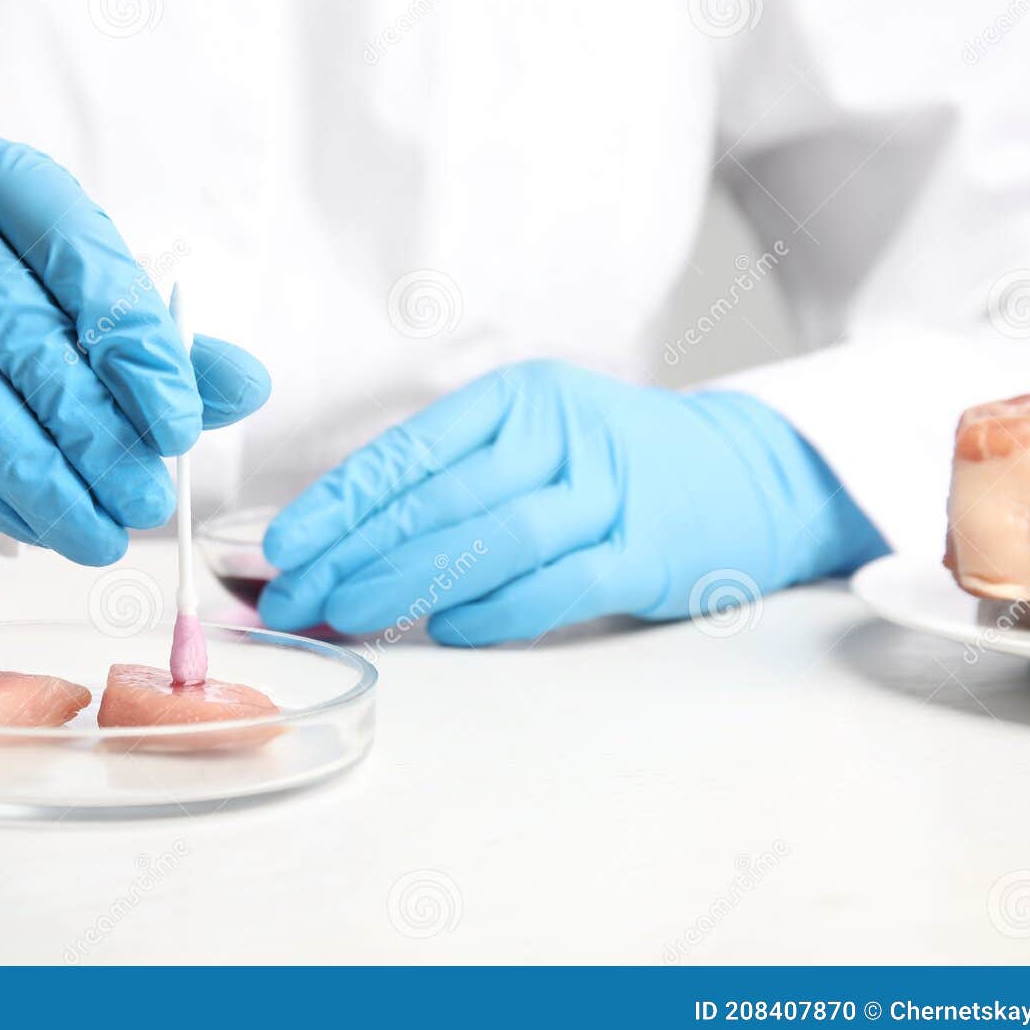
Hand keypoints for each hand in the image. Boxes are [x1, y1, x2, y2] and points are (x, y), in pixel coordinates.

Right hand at [0, 122, 268, 565]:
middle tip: (146, 498)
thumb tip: (245, 385)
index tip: (178, 425)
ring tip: (101, 534)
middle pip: (13, 327)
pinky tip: (37, 525)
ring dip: (39, 476)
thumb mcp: (63, 302)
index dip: (131, 342)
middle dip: (91, 427)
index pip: (72, 249)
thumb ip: (151, 341)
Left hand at [258, 361, 884, 645]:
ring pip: (489, 539)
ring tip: (345, 615)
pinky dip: (497, 611)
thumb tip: (337, 549)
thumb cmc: (612, 466)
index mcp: (520, 398)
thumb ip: (449, 485)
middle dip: (352, 553)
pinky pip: (558, 585)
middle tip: (294, 597)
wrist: (749, 474)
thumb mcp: (532, 442)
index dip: (337, 504)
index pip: (409, 452)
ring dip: (406, 583)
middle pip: (438, 499)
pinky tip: (446, 631)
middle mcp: (563, 433)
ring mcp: (611, 492)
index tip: (280, 547)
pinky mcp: (649, 552)